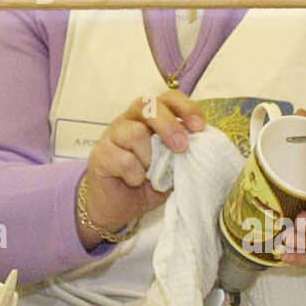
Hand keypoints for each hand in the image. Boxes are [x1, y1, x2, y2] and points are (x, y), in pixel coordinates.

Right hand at [78, 90, 206, 248]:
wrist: (118, 207)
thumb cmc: (148, 183)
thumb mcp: (173, 168)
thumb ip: (185, 154)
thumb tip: (204, 147)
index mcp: (152, 118)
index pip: (169, 98)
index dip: (186, 108)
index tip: (200, 127)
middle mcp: (131, 120)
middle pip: (148, 106)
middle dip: (169, 126)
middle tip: (181, 148)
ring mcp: (113, 135)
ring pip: (135, 132)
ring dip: (150, 157)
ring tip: (151, 174)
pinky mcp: (100, 154)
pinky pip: (123, 159)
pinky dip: (135, 174)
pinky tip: (134, 181)